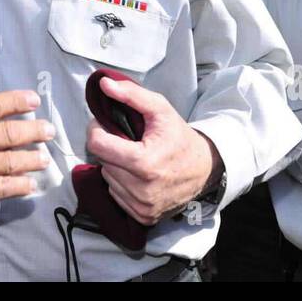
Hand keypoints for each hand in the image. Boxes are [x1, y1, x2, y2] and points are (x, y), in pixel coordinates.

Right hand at [0, 88, 53, 237]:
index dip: (16, 101)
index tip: (33, 100)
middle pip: (8, 133)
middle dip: (34, 130)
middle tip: (49, 130)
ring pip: (12, 161)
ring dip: (33, 158)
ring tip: (44, 157)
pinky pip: (5, 188)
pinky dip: (22, 185)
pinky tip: (30, 183)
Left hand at [85, 76, 219, 225]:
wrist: (204, 168)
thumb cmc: (179, 136)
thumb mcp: (160, 108)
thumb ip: (131, 94)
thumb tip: (103, 84)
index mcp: (144, 163)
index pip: (97, 145)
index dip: (97, 129)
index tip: (106, 124)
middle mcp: (142, 189)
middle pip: (102, 161)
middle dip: (110, 147)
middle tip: (127, 140)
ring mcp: (142, 206)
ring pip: (107, 178)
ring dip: (115, 166)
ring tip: (135, 157)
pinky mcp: (143, 216)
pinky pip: (115, 194)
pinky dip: (121, 182)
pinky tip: (138, 174)